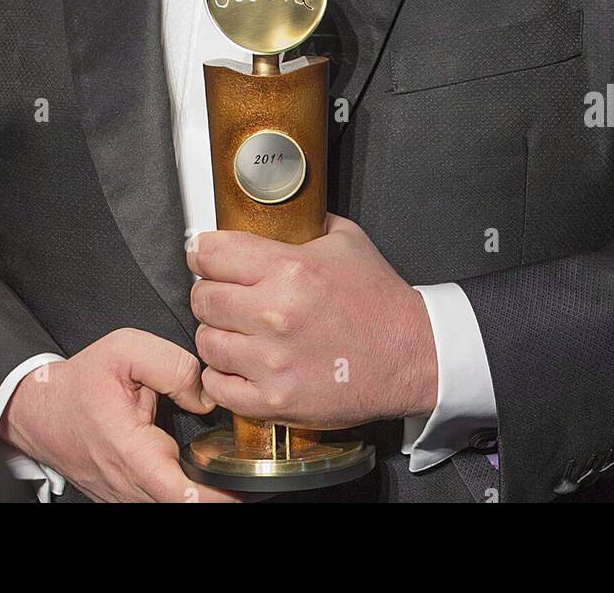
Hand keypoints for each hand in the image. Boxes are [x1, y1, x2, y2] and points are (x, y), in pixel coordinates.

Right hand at [0, 328, 245, 502]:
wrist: (40, 410)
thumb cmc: (81, 382)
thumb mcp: (126, 350)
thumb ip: (174, 366)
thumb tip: (206, 397)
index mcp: (130, 451)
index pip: (182, 493)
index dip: (217, 494)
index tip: (243, 485)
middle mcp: (128, 483)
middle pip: (185, 503)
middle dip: (221, 492)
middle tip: (251, 476)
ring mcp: (124, 495)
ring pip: (173, 503)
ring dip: (205, 493)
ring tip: (233, 475)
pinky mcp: (124, 496)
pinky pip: (159, 499)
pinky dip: (184, 490)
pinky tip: (204, 475)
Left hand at [188, 213, 437, 429]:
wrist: (411, 355)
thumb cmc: (378, 299)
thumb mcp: (346, 241)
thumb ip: (305, 224)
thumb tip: (269, 213)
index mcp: (290, 269)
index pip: (213, 254)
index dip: (202, 252)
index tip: (202, 254)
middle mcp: (275, 313)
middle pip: (203, 298)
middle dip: (208, 293)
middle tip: (222, 295)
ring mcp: (272, 361)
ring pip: (206, 342)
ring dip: (216, 335)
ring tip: (235, 332)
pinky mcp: (275, 400)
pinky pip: (218, 387)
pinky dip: (221, 376)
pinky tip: (238, 365)